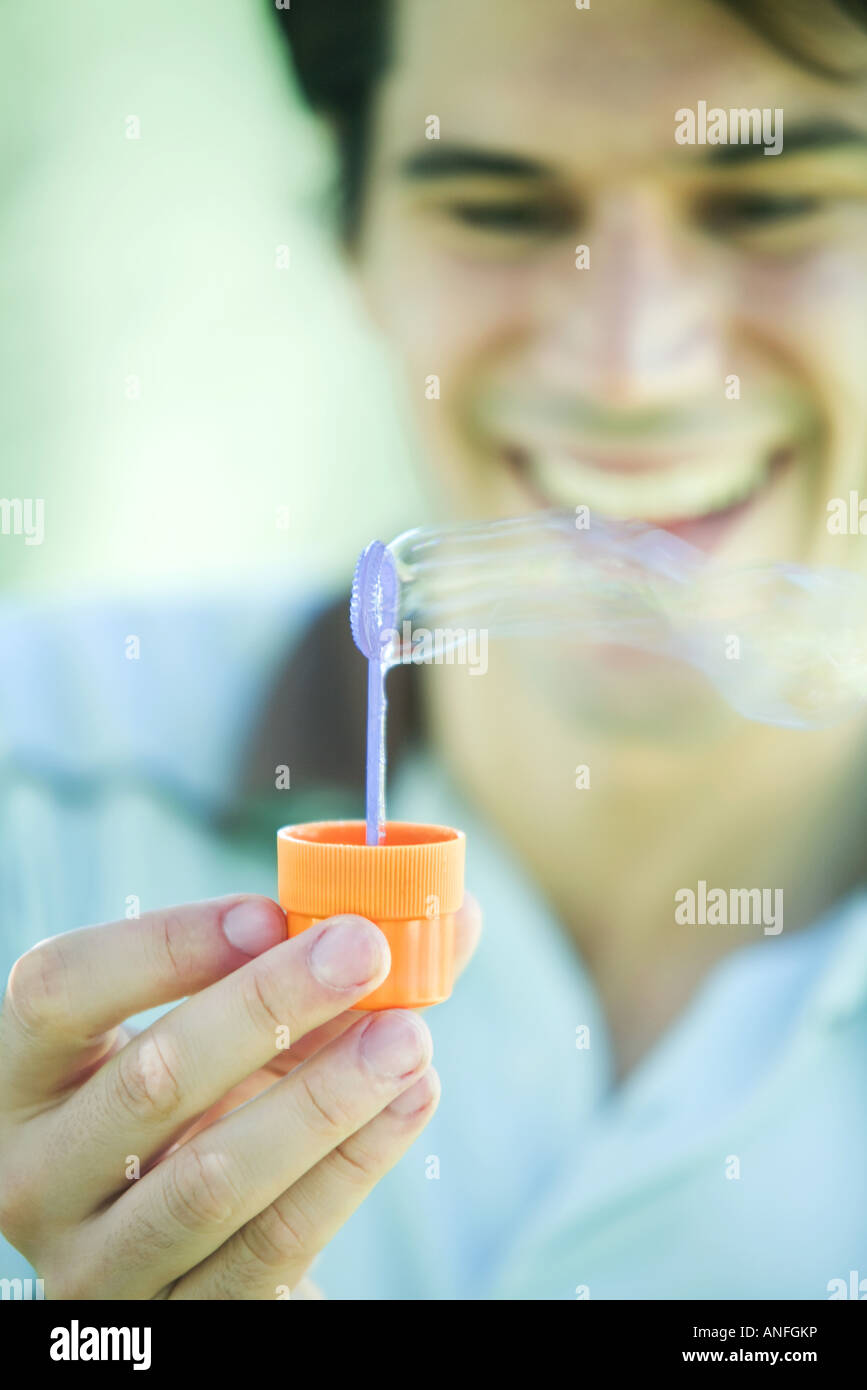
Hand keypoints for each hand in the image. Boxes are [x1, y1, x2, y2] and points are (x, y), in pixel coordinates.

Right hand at [0, 893, 481, 1298]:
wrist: (190, 1249)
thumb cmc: (211, 1101)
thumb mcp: (233, 1029)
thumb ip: (318, 961)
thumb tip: (453, 909)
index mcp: (24, 1075)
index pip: (59, 990)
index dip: (165, 944)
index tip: (270, 911)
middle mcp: (37, 1172)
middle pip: (150, 1078)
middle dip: (269, 1004)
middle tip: (365, 950)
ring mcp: (99, 1262)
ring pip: (214, 1176)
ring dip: (325, 1098)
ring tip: (410, 1034)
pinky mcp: (180, 1322)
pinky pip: (272, 1244)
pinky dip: (352, 1167)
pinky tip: (413, 1100)